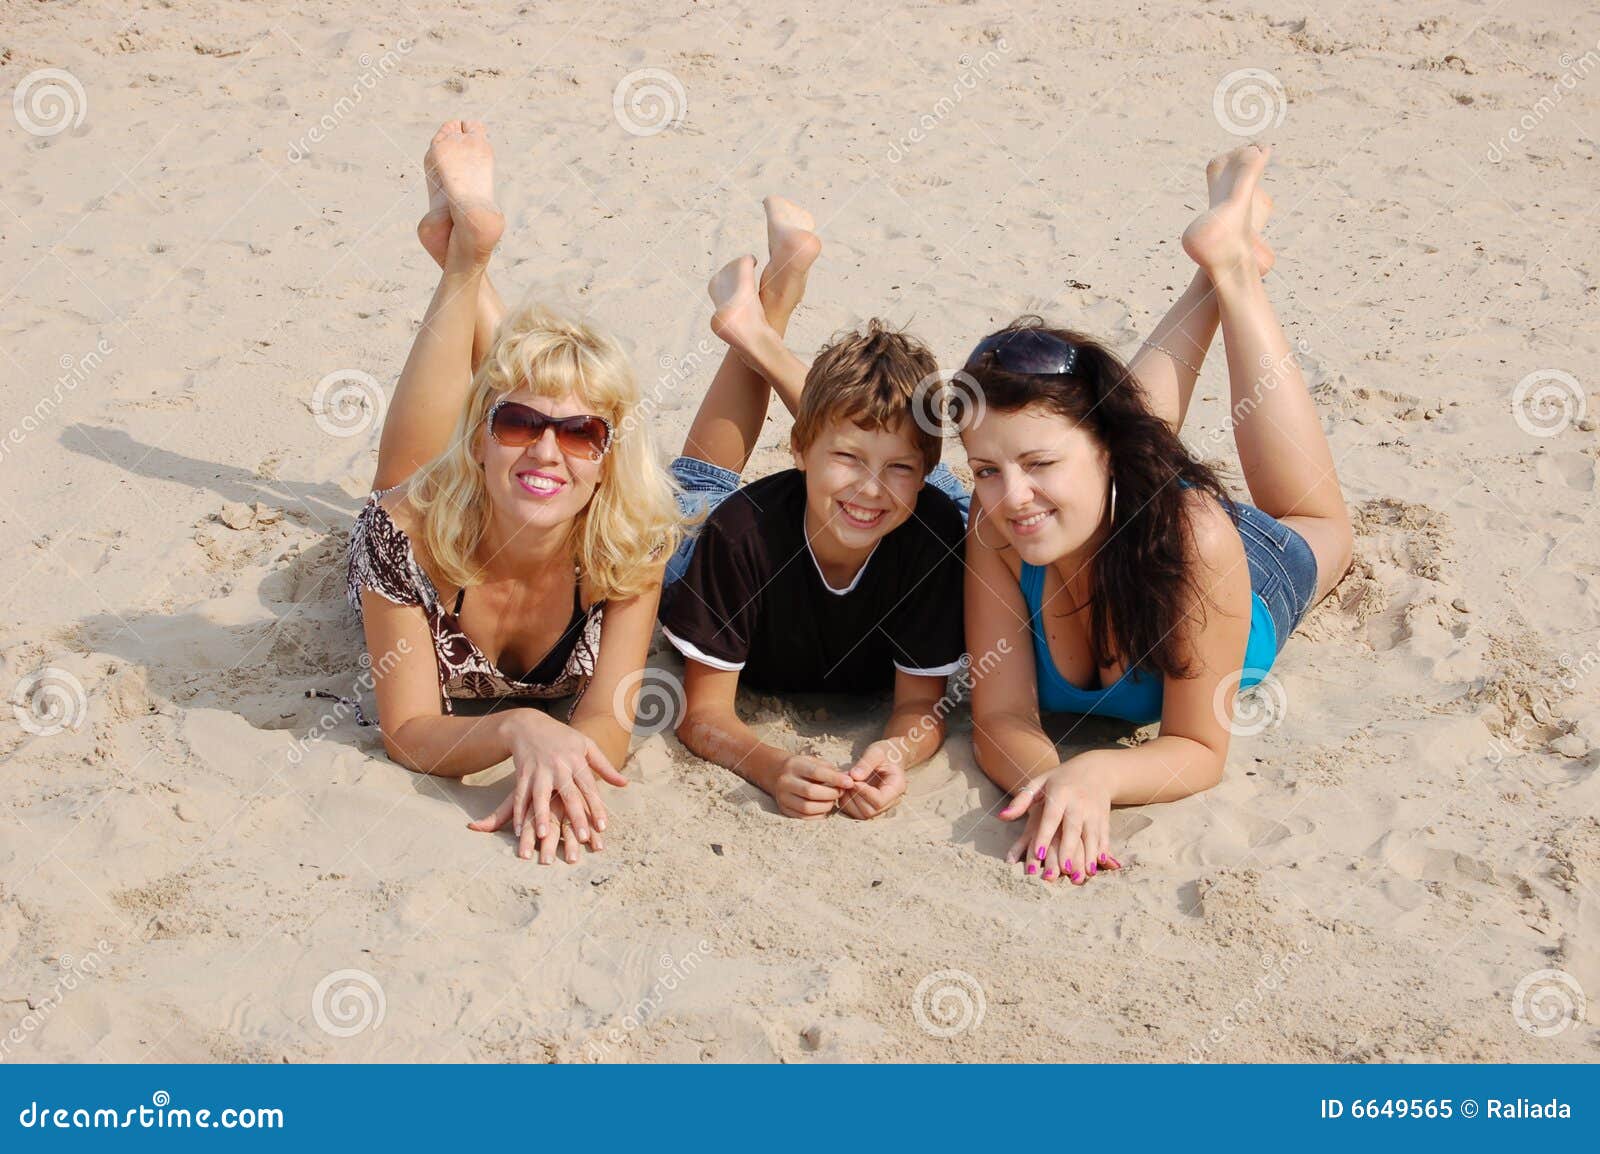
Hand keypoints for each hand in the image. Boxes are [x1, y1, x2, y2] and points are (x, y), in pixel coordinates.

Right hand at [467, 710, 625, 861]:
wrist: (528, 724)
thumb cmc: (563, 738)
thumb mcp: (587, 745)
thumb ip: (605, 766)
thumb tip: (625, 784)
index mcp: (576, 760)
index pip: (589, 787)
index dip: (596, 807)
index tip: (602, 827)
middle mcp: (558, 766)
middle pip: (568, 794)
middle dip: (575, 816)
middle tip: (582, 838)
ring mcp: (538, 770)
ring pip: (540, 796)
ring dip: (540, 816)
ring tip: (543, 836)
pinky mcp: (522, 774)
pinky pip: (519, 796)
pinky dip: (518, 813)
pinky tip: (519, 830)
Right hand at [768, 753, 854, 819]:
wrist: (776, 773)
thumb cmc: (802, 767)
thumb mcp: (814, 762)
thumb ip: (830, 770)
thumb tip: (848, 780)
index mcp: (794, 765)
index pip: (816, 772)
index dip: (835, 778)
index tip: (849, 782)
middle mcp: (785, 781)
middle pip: (811, 792)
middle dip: (831, 794)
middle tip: (841, 792)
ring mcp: (783, 797)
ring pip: (807, 807)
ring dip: (826, 806)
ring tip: (832, 800)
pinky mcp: (784, 809)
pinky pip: (804, 817)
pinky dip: (818, 814)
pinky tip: (823, 808)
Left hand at [837, 740, 906, 819]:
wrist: (888, 756)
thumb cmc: (884, 753)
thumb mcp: (876, 752)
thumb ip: (866, 763)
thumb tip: (853, 776)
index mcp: (897, 787)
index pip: (879, 801)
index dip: (864, 793)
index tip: (853, 781)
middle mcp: (890, 801)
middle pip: (870, 811)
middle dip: (855, 797)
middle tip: (848, 782)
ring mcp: (880, 806)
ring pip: (862, 815)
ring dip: (849, 801)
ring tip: (846, 784)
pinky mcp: (870, 806)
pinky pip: (856, 813)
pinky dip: (846, 803)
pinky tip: (845, 789)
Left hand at [999, 757, 1122, 883]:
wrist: (1095, 770)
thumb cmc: (1059, 779)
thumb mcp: (1039, 783)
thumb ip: (1021, 800)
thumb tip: (1002, 817)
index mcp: (1059, 793)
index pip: (1051, 817)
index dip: (1045, 835)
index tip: (1038, 855)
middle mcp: (1078, 802)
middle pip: (1073, 829)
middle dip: (1069, 850)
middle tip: (1062, 870)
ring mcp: (1094, 811)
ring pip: (1091, 835)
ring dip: (1088, 855)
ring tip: (1082, 874)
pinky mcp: (1104, 818)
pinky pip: (1104, 836)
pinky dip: (1103, 850)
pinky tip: (1100, 864)